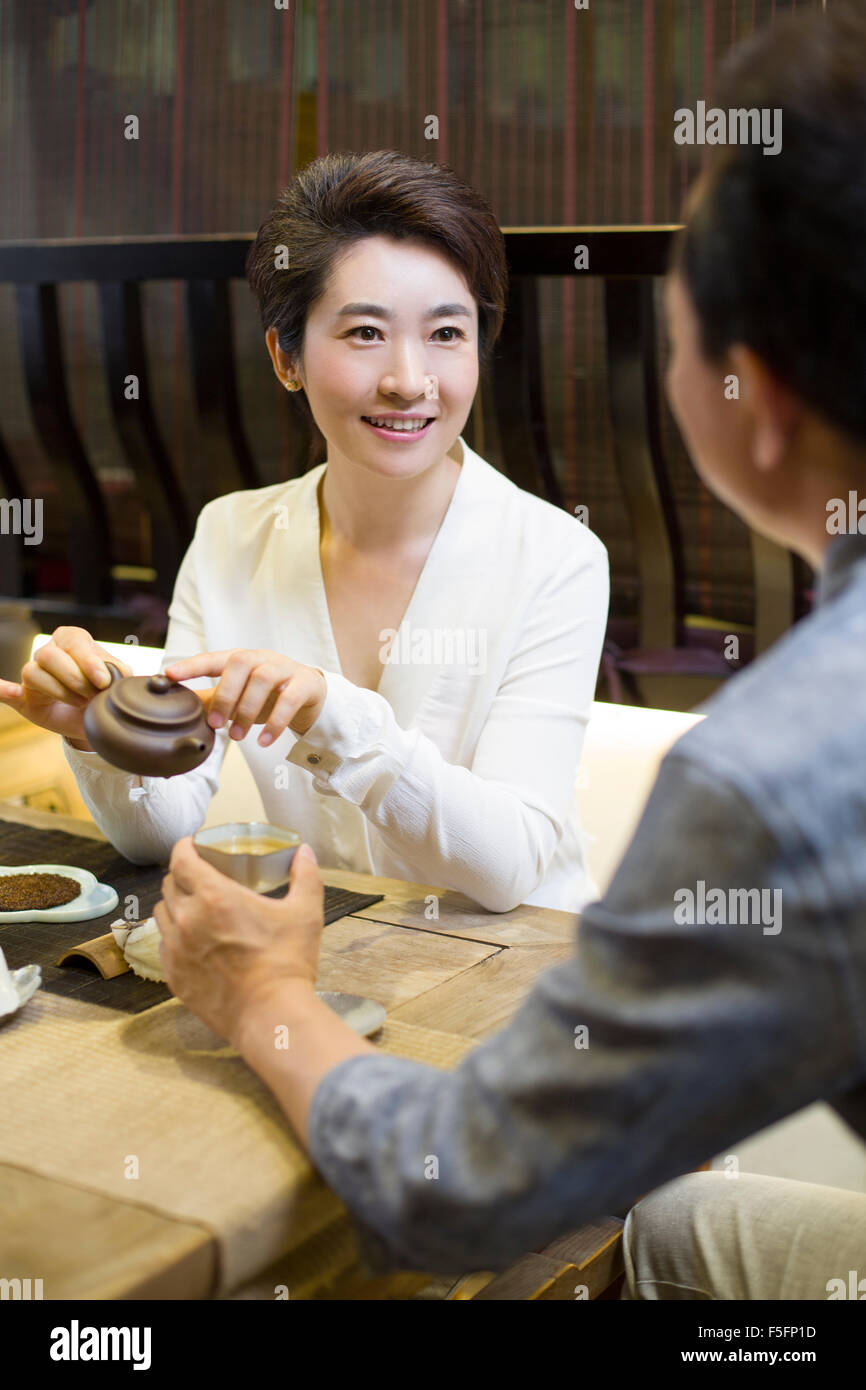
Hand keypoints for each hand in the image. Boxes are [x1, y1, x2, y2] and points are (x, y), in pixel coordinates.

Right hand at [0, 626, 132, 745]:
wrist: (91, 719)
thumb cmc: (102, 693)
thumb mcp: (116, 681)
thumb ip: (119, 672)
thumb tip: (119, 673)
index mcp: (72, 640)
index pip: (74, 640)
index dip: (89, 661)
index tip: (103, 681)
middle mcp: (50, 652)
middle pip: (51, 655)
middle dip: (75, 678)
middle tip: (93, 695)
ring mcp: (33, 672)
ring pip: (34, 673)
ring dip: (60, 691)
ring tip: (80, 703)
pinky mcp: (23, 696)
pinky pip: (6, 691)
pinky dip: (3, 690)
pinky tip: (13, 691)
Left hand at [153, 836, 324, 1045]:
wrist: (270, 1014)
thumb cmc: (286, 962)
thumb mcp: (305, 912)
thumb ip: (305, 876)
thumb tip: (304, 853)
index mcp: (214, 897)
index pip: (181, 860)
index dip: (184, 847)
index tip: (193, 844)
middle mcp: (187, 919)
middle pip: (168, 884)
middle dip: (181, 874)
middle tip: (201, 875)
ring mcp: (176, 950)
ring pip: (161, 915)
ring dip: (174, 905)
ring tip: (194, 907)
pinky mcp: (174, 976)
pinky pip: (164, 946)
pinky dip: (174, 936)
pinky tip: (194, 941)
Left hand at [163, 649, 326, 742]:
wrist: (310, 693)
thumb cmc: (268, 693)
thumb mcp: (238, 695)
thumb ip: (210, 701)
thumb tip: (176, 712)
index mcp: (241, 659)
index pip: (213, 658)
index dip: (191, 666)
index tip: (169, 675)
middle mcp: (262, 658)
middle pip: (240, 663)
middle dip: (225, 694)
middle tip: (215, 724)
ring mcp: (285, 669)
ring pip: (263, 680)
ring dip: (247, 710)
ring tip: (237, 737)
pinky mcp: (305, 684)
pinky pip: (290, 700)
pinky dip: (275, 722)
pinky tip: (264, 741)